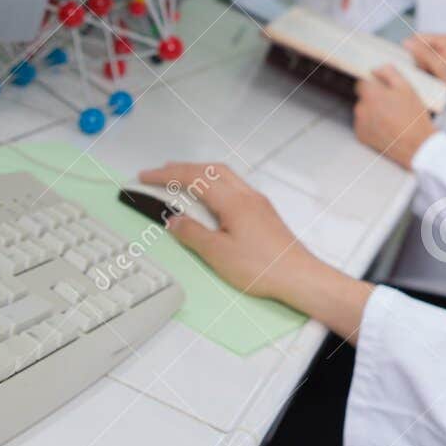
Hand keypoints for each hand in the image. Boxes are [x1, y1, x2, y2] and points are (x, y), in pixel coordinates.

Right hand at [137, 162, 372, 337]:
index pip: (193, 178)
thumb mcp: (218, 253)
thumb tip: (174, 221)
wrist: (299, 277)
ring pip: (225, 176)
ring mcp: (258, 203)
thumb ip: (192, 234)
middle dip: (182, 169)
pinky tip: (210, 198)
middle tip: (160, 174)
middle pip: (210, 169)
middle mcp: (247, 196)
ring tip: (180, 181)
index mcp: (233, 202)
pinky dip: (215, 184)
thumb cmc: (264, 268)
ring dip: (200, 174)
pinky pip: (234, 187)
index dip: (166, 175)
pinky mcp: (264, 213)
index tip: (146, 177)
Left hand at [354, 67, 436, 167]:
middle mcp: (361, 108)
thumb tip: (377, 69)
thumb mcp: (407, 88)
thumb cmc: (413, 118)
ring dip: (373, 112)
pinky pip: (364, 125)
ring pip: (364, 111)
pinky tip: (388, 128)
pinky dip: (373, 125)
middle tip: (394, 105)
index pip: (362, 81)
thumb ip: (389, 73)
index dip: (375, 84)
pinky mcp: (362, 136)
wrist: (416, 146)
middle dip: (375, 98)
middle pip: (364, 97)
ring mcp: (360, 123)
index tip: (385, 89)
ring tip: (392, 118)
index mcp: (370, 94)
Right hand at [405, 33, 445, 121]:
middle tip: (428, 73)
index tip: (419, 65)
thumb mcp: (439, 67)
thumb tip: (406, 42)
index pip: (418, 38)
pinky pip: (424, 65)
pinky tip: (433, 79)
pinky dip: (424, 72)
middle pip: (418, 48)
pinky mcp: (438, 63)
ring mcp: (440, 53)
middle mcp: (442, 44)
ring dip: (421, 68)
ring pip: (419, 58)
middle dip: (418, 61)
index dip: (414, 51)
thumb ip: (423, 54)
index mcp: (444, 40)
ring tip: (432, 77)